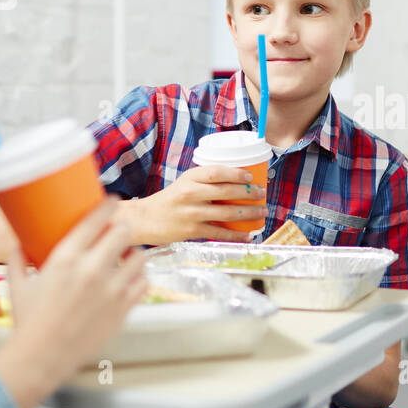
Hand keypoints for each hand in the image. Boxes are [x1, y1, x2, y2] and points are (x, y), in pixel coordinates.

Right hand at [0, 197, 148, 407]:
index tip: (113, 202)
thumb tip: (20, 244)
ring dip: (134, 253)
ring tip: (126, 257)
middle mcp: (92, 270)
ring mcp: (111, 290)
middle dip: (122, 229)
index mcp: (66, 258)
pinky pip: (144, 283)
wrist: (41, 357)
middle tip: (119, 232)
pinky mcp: (123, 309)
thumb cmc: (28, 322)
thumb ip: (18, 259)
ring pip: (140, 257)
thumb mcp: (16, 285)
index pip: (96, 220)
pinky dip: (140, 278)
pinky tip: (131, 279)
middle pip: (123, 232)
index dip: (109, 206)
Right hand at [124, 164, 263, 244]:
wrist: (145, 220)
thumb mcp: (185, 183)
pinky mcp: (192, 231)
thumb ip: (205, 181)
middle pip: (225, 192)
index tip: (250, 176)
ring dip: (248, 213)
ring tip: (262, 212)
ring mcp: (192, 213)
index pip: (216, 172)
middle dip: (248, 192)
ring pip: (227, 213)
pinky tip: (248, 235)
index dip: (235, 173)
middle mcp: (190, 193)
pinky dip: (236, 235)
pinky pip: (219, 232)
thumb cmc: (170, 200)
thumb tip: (238, 181)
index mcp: (189, 178)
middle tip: (262, 193)